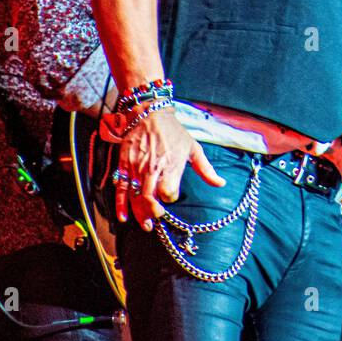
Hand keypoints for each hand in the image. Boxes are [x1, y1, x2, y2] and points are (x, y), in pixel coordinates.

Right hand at [114, 103, 224, 230]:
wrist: (148, 114)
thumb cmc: (174, 132)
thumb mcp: (193, 148)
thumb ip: (206, 169)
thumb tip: (221, 183)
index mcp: (171, 164)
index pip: (169, 191)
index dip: (170, 197)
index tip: (171, 197)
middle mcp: (152, 168)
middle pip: (149, 198)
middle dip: (153, 213)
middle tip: (156, 221)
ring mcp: (136, 168)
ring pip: (135, 196)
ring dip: (139, 214)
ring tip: (145, 226)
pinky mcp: (124, 165)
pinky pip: (120, 189)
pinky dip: (120, 205)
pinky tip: (124, 217)